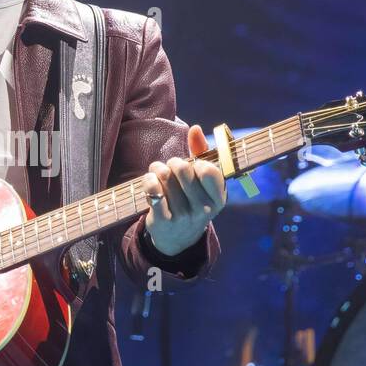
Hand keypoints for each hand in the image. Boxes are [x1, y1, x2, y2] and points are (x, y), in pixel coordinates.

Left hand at [141, 124, 226, 256]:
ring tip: (158, 174)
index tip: (193, 168)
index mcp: (218, 198)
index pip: (208, 169)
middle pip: (182, 169)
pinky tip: (150, 183)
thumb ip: (201, 153)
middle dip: (173, 162)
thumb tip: (195, 128)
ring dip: (157, 169)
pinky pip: (152, 189)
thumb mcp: (201, 181)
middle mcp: (203, 209)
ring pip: (165, 176)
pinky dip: (148, 180)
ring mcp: (183, 216)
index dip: (196, 163)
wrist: (177, 237)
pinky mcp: (163, 220)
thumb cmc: (190, 200)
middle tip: (171, 167)